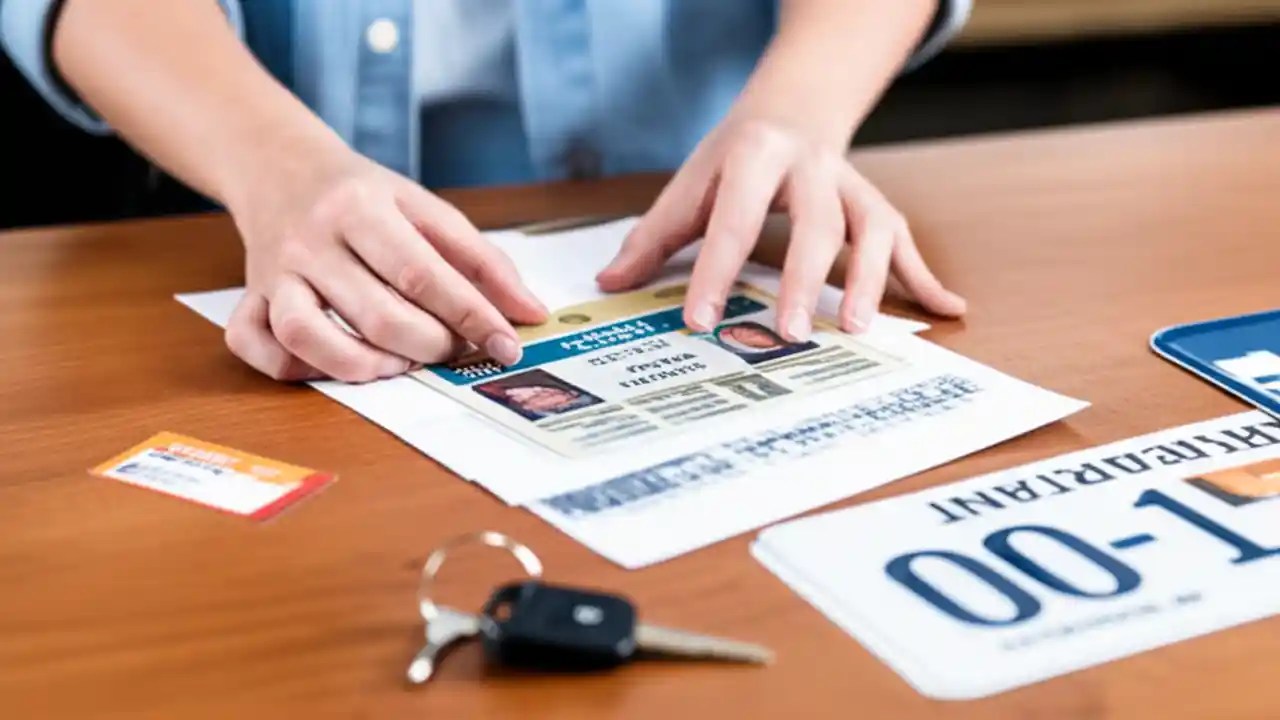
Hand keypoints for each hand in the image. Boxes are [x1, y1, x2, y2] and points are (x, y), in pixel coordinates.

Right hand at [224, 150, 546, 381]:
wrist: (279, 168)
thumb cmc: (364, 196)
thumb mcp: (427, 210)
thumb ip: (482, 261)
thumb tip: (530, 313)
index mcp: (361, 207)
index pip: (423, 274)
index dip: (472, 317)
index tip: (507, 345)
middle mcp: (312, 241)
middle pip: (377, 315)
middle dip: (429, 345)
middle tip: (450, 348)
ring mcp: (273, 273)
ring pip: (308, 337)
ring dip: (365, 366)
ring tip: (399, 363)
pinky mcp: (249, 298)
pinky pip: (256, 346)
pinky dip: (294, 368)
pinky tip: (335, 363)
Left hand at [596, 117, 965, 339]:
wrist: (796, 106)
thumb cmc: (736, 157)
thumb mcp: (691, 184)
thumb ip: (654, 236)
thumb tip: (609, 283)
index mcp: (755, 158)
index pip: (734, 221)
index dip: (714, 272)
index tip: (698, 320)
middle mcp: (813, 168)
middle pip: (817, 224)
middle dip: (806, 279)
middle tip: (792, 331)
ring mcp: (854, 186)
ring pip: (874, 230)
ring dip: (874, 281)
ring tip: (862, 330)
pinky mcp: (879, 206)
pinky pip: (908, 242)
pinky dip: (928, 278)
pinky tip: (950, 310)